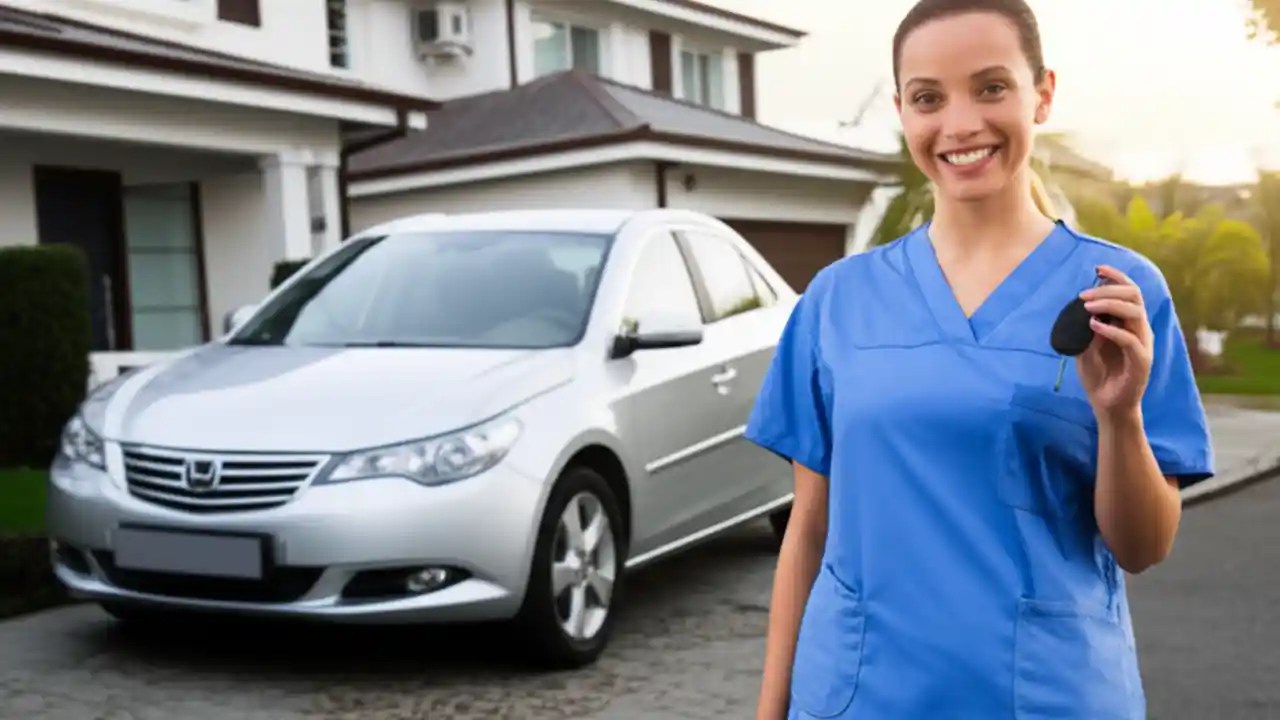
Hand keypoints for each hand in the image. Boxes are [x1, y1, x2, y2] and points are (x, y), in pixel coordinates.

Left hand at [1075, 264, 1153, 420]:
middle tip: (1083, 294)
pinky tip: (1093, 326)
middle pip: (1134, 297)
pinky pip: (1130, 340)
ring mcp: (1143, 345)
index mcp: (1130, 324)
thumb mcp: (1086, 344)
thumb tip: (1079, 303)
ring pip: (1135, 313)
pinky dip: (1111, 330)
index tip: (1097, 268)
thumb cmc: (1098, 375)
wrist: (1107, 406)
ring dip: (1109, 305)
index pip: (1131, 292)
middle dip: (1108, 289)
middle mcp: (1140, 330)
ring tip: (1086, 307)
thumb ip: (1085, 325)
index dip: (1117, 277)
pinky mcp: (1141, 362)